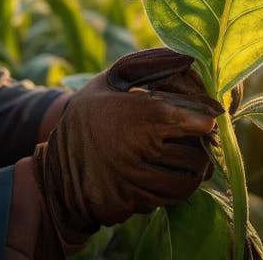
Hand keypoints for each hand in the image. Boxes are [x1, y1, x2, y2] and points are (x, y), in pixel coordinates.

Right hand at [32, 48, 223, 250]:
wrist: (54, 161)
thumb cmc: (93, 110)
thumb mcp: (115, 77)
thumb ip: (152, 64)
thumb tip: (190, 56)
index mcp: (135, 116)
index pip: (185, 120)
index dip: (203, 121)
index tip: (209, 120)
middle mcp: (133, 151)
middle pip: (193, 156)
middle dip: (203, 149)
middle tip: (203, 142)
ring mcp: (129, 182)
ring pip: (184, 183)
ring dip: (193, 173)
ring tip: (189, 161)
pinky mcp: (126, 205)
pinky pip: (167, 201)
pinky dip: (174, 191)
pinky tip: (167, 176)